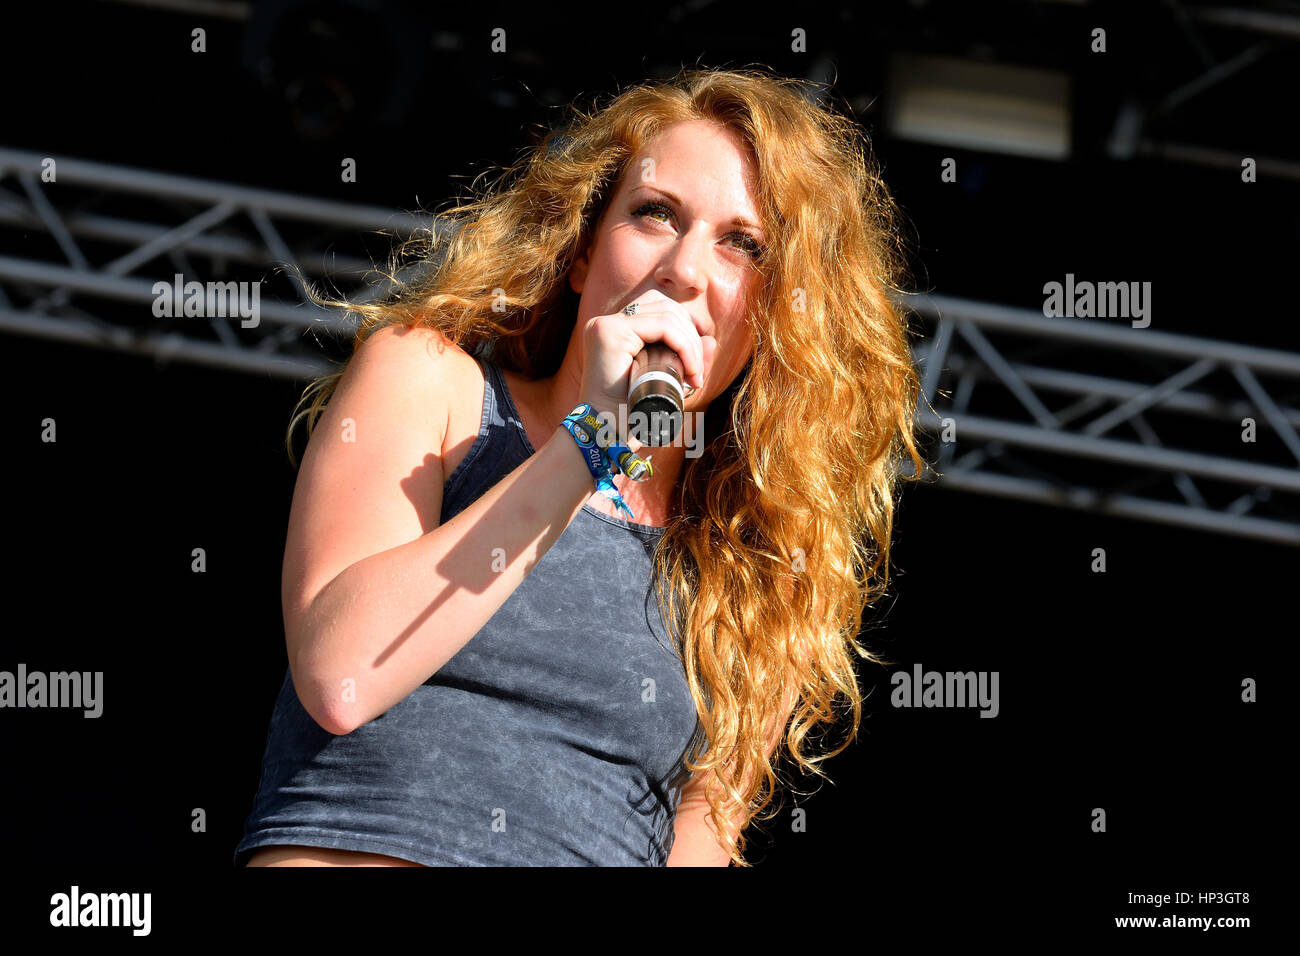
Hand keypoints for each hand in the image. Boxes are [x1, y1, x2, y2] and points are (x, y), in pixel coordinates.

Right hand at [577, 288, 713, 423]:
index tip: (697, 364)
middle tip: (698, 373)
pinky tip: (690, 371)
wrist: (608, 436)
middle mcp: (607, 323)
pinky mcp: (610, 332)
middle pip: (664, 305)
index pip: (659, 308)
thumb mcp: (668, 383)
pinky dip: (684, 346)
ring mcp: (606, 325)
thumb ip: (689, 361)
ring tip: (695, 375)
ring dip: (691, 344)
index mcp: (615, 330)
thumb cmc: (634, 415)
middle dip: (691, 335)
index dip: (686, 327)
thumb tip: (711, 339)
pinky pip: (662, 326)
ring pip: (667, 314)